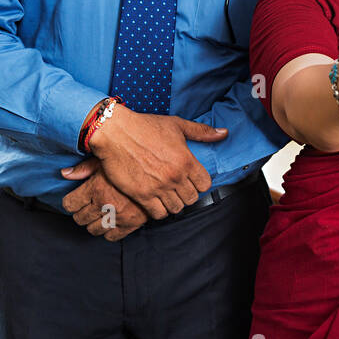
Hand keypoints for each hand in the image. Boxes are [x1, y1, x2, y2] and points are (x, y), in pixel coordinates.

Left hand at [60, 157, 147, 240]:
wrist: (159, 171)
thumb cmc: (130, 162)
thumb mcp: (106, 160)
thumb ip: (84, 168)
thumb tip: (64, 174)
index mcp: (96, 188)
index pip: (70, 204)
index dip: (70, 202)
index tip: (75, 200)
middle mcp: (104, 204)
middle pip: (79, 218)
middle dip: (80, 213)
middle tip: (86, 206)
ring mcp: (118, 216)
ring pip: (93, 230)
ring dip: (92, 223)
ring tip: (98, 214)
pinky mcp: (131, 224)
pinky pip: (111, 237)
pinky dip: (108, 232)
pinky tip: (110, 222)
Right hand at [88, 104, 224, 219]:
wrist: (115, 132)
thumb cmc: (145, 126)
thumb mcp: (177, 125)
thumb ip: (201, 132)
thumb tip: (223, 133)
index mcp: (186, 160)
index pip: (205, 184)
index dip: (200, 183)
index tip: (191, 180)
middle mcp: (175, 176)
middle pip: (192, 199)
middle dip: (187, 194)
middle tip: (178, 188)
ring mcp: (158, 187)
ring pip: (176, 208)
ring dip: (173, 203)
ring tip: (167, 195)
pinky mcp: (142, 195)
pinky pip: (158, 213)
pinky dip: (158, 210)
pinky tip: (155, 201)